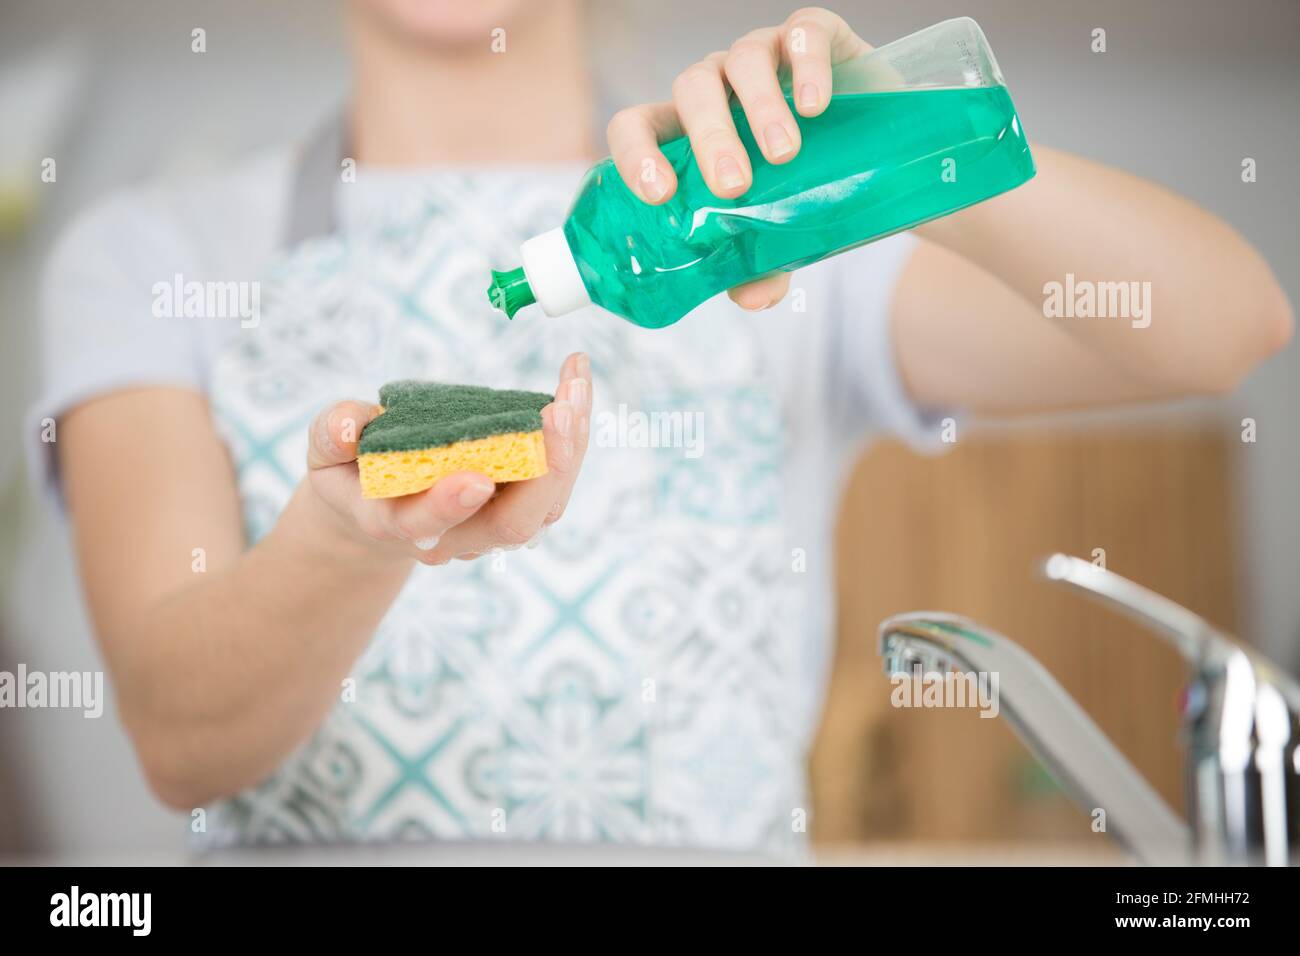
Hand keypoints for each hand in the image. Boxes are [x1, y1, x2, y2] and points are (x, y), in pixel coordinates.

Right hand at [306, 352, 592, 564]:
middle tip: (559, 411)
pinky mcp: (520, 505)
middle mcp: (454, 537)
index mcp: (395, 524)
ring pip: (545, 505)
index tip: (476, 477)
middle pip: (511, 525)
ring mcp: (492, 527)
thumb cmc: (351, 472)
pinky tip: (575, 382)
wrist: (378, 503)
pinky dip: (573, 434)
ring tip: (575, 384)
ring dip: (569, 446)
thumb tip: (349, 425)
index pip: (423, 524)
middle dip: (543, 471)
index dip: (448, 505)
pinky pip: (557, 478)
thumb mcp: (325, 452)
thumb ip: (331, 435)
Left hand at [606, 7, 869, 310]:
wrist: (877, 156)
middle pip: (691, 91)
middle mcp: (716, 88)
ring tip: (783, 155)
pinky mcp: (813, 36)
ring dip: (757, 107)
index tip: (661, 195)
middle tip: (733, 185)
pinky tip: (816, 104)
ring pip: (742, 62)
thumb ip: (759, 268)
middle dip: (708, 137)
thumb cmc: (803, 194)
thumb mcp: (779, 239)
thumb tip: (750, 300)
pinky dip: (806, 65)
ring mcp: (763, 55)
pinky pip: (801, 34)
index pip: (637, 127)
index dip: (637, 155)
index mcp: (686, 133)